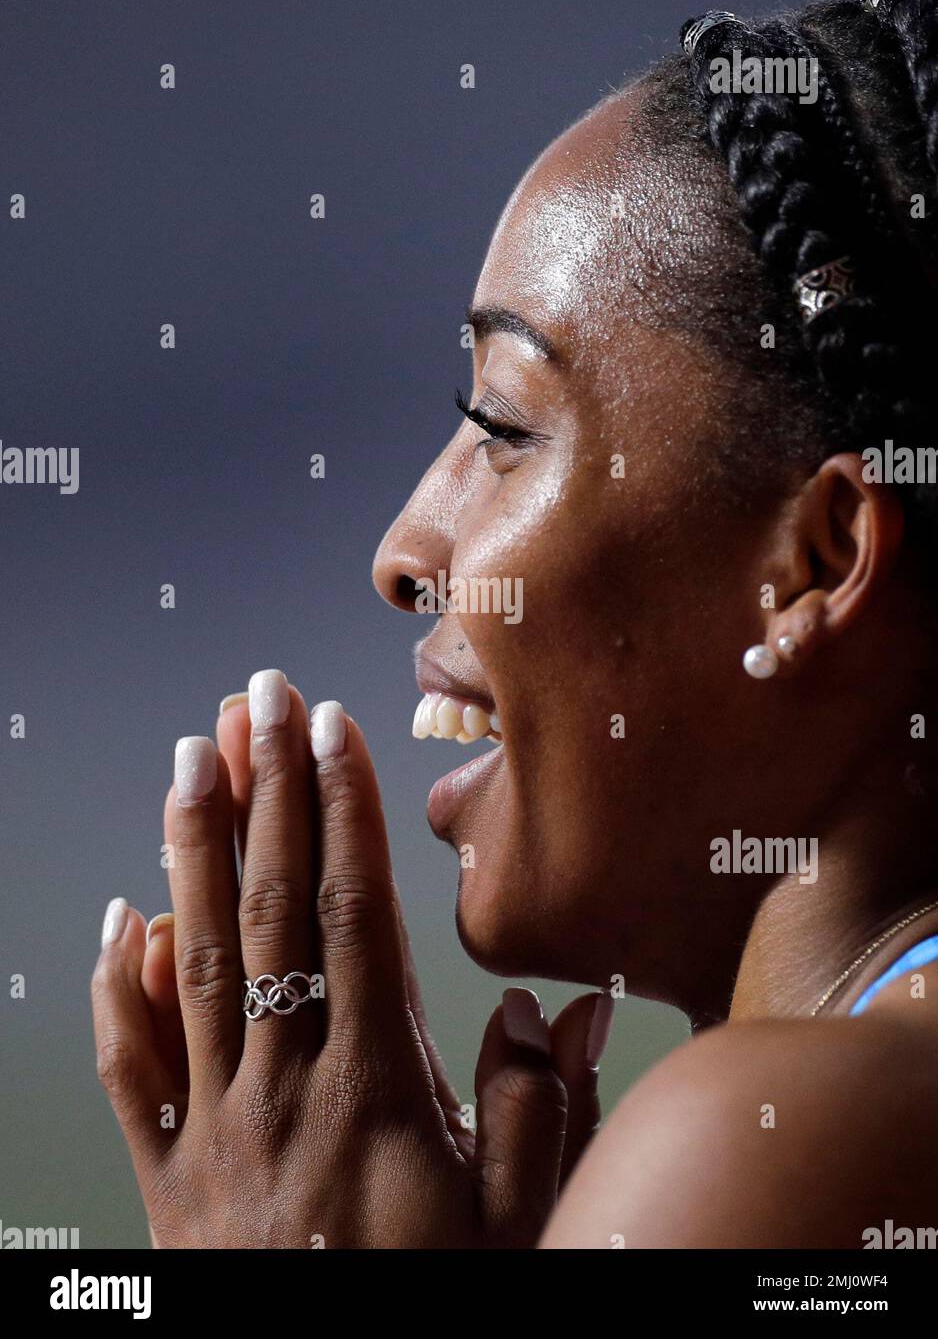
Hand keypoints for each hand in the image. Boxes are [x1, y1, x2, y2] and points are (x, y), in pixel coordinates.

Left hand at [92, 672, 612, 1247]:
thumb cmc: (436, 1307)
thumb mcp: (521, 1229)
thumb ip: (540, 1113)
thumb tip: (553, 1002)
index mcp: (373, 1091)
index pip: (352, 915)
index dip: (343, 813)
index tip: (331, 731)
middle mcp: (283, 1088)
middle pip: (269, 910)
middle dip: (266, 792)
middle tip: (255, 699)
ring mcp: (213, 1128)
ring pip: (194, 960)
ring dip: (191, 851)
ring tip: (193, 759)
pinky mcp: (165, 1176)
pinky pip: (131, 1067)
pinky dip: (120, 987)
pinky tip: (123, 919)